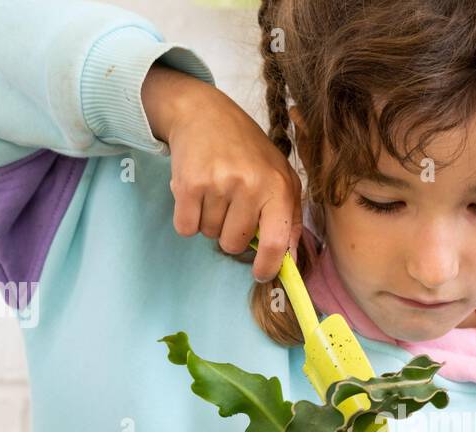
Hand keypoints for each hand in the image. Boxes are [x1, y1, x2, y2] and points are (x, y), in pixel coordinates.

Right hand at [141, 64, 301, 280]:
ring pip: (210, 235)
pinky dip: (188, 218)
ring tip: (214, 192)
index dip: (268, 266)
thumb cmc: (248, 150)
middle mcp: (250, 185)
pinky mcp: (188, 184)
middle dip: (230, 233)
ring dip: (209, 221)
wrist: (204, 113)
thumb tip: (290, 259)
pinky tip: (196, 194)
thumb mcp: (280, 176)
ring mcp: (218, 184)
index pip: (277, 242)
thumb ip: (289, 217)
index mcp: (278, 186)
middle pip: (235, 244)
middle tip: (230, 206)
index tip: (261, 274)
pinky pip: (185, 228)